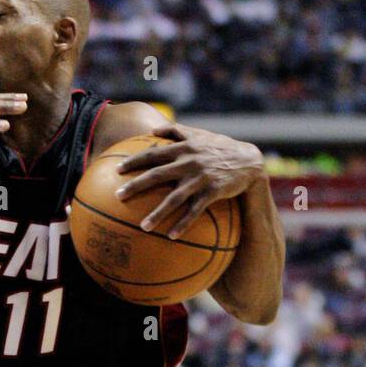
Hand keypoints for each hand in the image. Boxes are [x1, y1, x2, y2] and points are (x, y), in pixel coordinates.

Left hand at [113, 124, 264, 238]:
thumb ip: (177, 131)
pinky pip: (195, 211)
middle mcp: (189, 162)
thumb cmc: (220, 148)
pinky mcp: (213, 191)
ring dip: (158, 213)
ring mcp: (201, 178)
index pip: (153, 153)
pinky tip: (171, 237)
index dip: (134, 161)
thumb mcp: (199, 135)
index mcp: (183, 148)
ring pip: (175, 197)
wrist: (249, 161)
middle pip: (158, 175)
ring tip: (143, 227)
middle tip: (118, 196)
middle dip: (136, 185)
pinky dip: (183, 223)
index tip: (117, 170)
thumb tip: (154, 129)